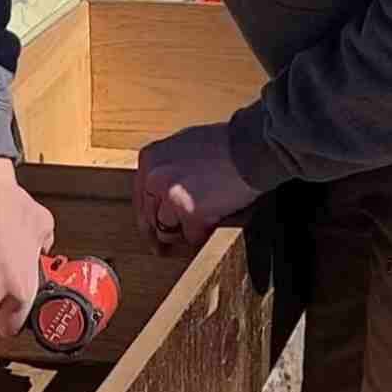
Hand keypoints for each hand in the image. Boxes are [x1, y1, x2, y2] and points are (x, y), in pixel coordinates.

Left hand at [135, 121, 260, 247]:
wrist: (250, 147)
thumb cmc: (225, 145)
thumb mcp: (184, 147)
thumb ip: (169, 168)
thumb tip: (162, 194)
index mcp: (150, 158)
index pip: (140, 197)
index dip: (148, 217)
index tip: (151, 232)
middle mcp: (154, 177)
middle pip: (151, 217)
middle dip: (164, 229)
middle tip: (167, 246)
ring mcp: (171, 196)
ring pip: (167, 230)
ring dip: (185, 229)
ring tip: (204, 218)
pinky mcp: (190, 212)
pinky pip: (191, 236)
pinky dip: (203, 232)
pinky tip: (214, 219)